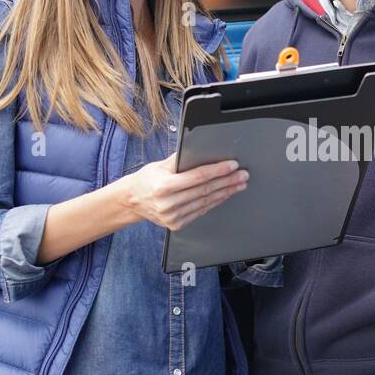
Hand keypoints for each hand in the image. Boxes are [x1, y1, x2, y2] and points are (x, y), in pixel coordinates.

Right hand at [112, 153, 247, 230]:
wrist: (131, 202)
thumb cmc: (146, 180)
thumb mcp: (159, 166)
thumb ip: (180, 160)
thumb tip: (201, 150)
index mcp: (164, 186)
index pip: (198, 177)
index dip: (217, 171)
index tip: (232, 165)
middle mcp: (168, 203)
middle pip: (205, 190)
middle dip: (227, 181)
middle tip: (243, 175)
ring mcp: (173, 216)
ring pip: (206, 202)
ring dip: (225, 193)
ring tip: (239, 184)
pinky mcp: (176, 224)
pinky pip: (201, 211)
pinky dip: (215, 202)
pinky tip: (225, 195)